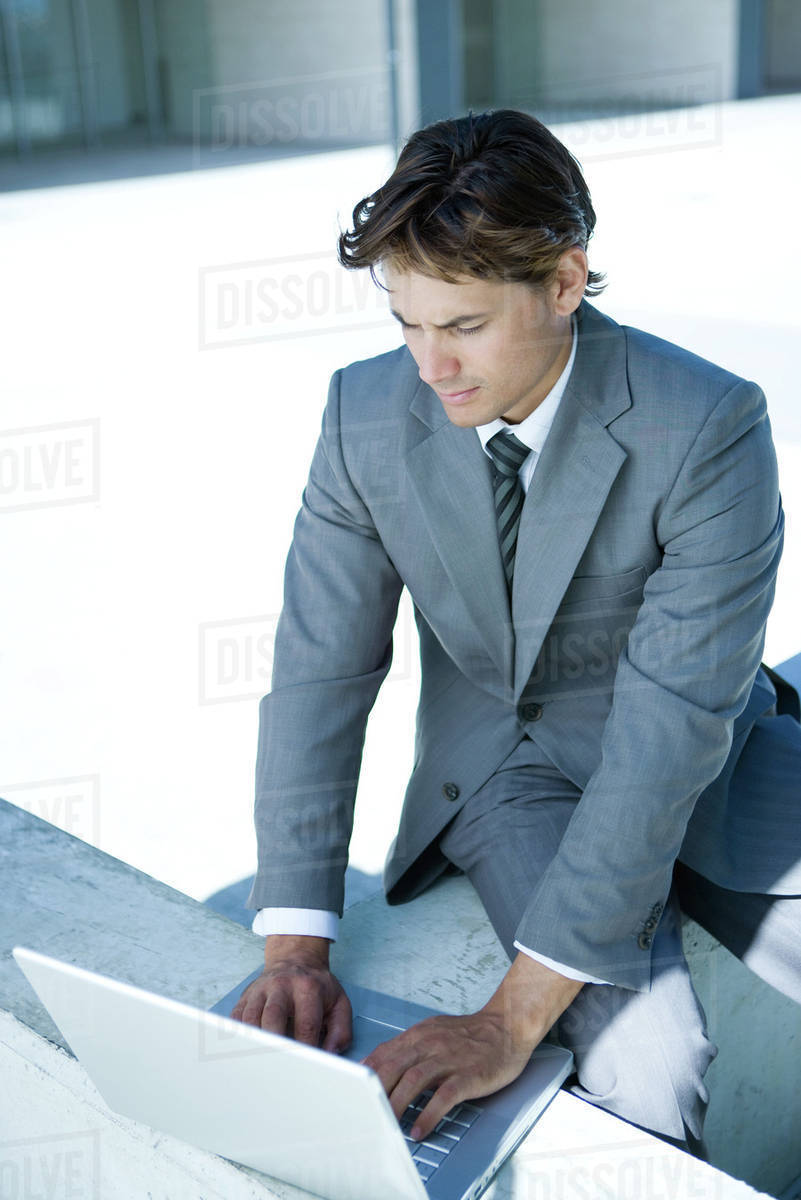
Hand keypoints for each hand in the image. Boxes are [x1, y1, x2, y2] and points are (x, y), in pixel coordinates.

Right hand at [230, 934, 351, 1053]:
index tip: (306, 1065)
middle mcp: (282, 986)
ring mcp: (261, 989)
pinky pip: (236, 1017)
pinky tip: (245, 1048)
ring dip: (255, 1041)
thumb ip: (341, 1031)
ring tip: (260, 1063)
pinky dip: (239, 1035)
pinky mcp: (246, 996)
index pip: (306, 1023)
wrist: (296, 959)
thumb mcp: (339, 1002)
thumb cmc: (317, 986)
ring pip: (251, 1017)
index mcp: (308, 988)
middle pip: (273, 1016)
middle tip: (278, 1066)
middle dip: (275, 1042)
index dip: (305, 1047)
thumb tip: (330, 1055)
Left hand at [364, 953, 582, 1140]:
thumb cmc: (471, 1033)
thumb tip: (382, 1063)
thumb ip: (410, 1046)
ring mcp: (450, 1058)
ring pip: (414, 1080)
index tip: (352, 1090)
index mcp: (420, 1034)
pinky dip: (428, 1114)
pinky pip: (444, 1096)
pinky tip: (419, 1129)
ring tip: (387, 1124)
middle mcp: (431, 1044)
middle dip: (375, 1091)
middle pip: (394, 1066)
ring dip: (396, 1104)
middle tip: (365, 1112)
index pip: (385, 1052)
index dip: (366, 1073)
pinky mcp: (468, 1075)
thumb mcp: (435, 1031)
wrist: (507, 1026)